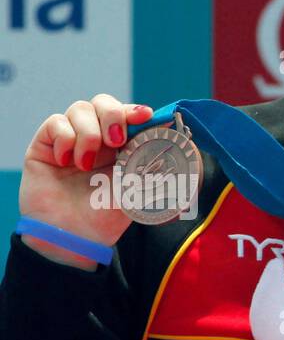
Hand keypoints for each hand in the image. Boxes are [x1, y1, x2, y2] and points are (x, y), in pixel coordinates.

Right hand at [19, 96, 155, 267]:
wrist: (71, 237)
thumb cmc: (103, 219)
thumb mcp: (135, 194)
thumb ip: (152, 174)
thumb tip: (180, 164)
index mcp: (119, 148)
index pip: (127, 115)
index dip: (135, 111)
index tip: (145, 115)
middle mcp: (96, 140)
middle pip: (103, 102)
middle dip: (112, 114)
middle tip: (116, 139)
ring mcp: (70, 140)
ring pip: (80, 109)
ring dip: (88, 132)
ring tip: (86, 164)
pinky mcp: (46, 145)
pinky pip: (55, 122)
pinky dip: (64, 138)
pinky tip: (66, 162)